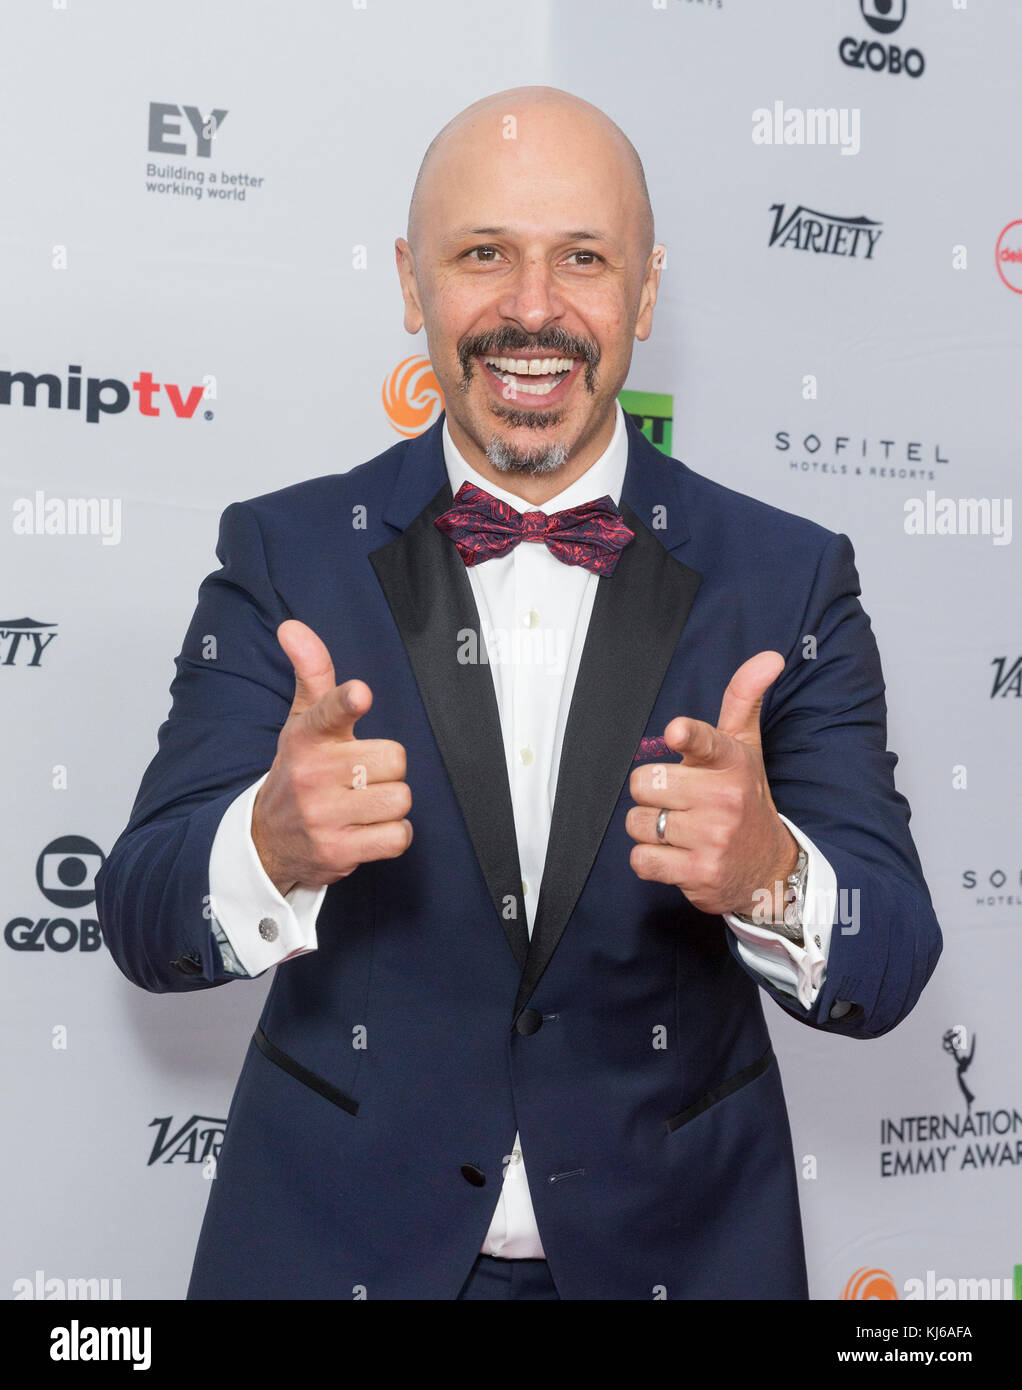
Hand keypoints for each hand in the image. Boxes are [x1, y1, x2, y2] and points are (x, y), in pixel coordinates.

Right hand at [251, 620, 412, 895]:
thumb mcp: (302, 721)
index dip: (347, 702)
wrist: (268, 839)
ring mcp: (323, 816)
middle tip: (362, 776)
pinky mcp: (338, 851)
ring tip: (363, 805)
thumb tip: (292, 626)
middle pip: (394, 758)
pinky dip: (392, 834)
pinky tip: (369, 829)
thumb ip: (312, 672)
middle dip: (388, 769)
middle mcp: (312, 775)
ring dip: (390, 804)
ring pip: (400, 799)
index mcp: (307, 737)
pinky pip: (398, 836)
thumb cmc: (300, 770)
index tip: (360, 694)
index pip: (328, 712)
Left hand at [626, 651, 797, 917]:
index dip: (688, 736)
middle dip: (650, 793)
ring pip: (637, 822)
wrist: (768, 870)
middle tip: (677, 801)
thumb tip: (769, 656)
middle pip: (644, 783)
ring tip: (679, 830)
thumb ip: (744, 700)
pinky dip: (649, 859)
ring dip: (649, 829)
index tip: (676, 732)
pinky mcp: (698, 873)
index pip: (707, 742)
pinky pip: (641, 858)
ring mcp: (712, 838)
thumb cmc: (744, 799)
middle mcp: (724, 799)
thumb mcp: (746, 748)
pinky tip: (675, 856)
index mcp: (732, 762)